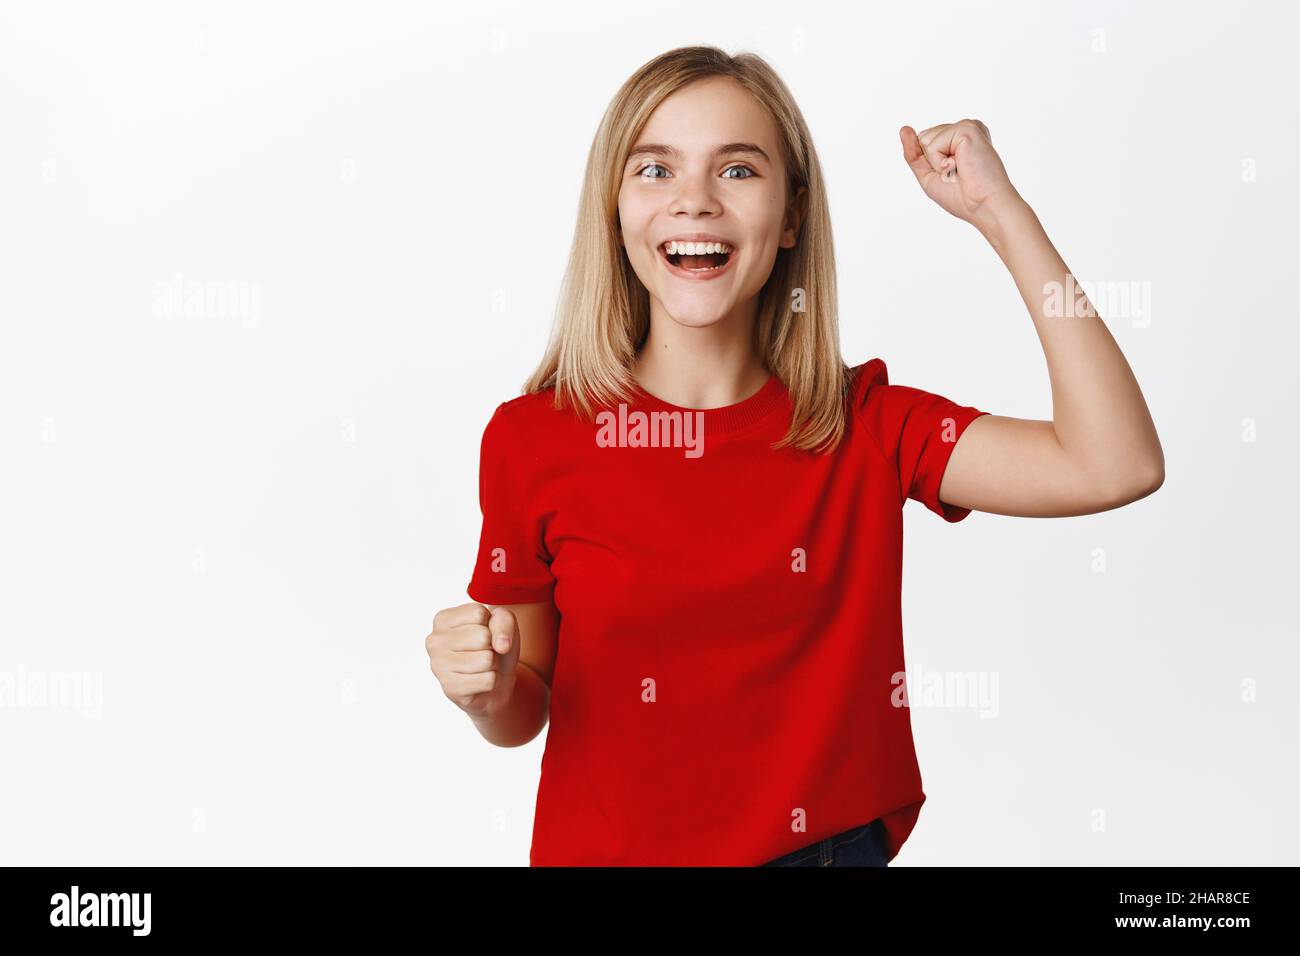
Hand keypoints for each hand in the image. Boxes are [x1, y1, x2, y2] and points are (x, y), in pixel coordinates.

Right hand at [425, 603, 519, 719]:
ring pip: (486, 660)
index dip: (490, 624)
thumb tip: (501, 646)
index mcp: (442, 620)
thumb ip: (504, 621)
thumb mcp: (504, 623)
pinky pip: (488, 680)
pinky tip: (479, 680)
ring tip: (482, 666)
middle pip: (483, 637)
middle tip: (484, 652)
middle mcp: (434, 641)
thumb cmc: (495, 646)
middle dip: (492, 646)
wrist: (496, 682)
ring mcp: (438, 666)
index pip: (478, 613)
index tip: (483, 632)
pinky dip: (492, 681)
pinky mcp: (450, 689)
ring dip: (493, 664)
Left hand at [900, 119, 1021, 231]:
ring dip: (937, 163)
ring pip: (926, 139)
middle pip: (923, 138)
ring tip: (960, 170)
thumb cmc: (961, 196)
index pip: (924, 142)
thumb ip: (914, 153)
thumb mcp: (929, 175)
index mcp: (958, 139)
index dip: (929, 164)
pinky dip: (942, 161)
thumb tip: (904, 129)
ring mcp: (967, 127)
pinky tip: (962, 165)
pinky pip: (934, 144)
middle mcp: (963, 130)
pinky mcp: (968, 129)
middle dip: (932, 162)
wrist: (983, 205)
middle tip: (956, 174)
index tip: (951, 176)